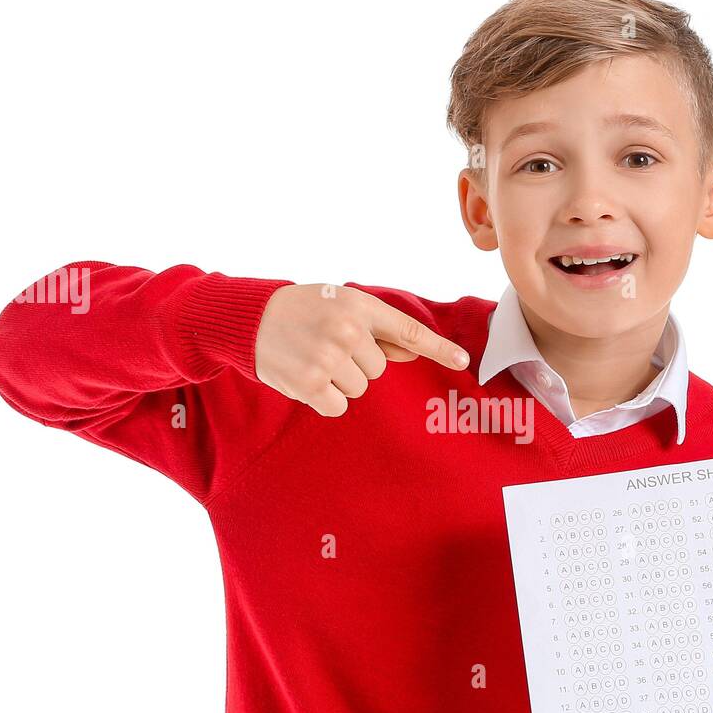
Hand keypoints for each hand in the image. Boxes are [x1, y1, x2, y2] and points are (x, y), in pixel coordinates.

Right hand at [255, 283, 469, 416]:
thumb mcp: (341, 307)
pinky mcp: (310, 384)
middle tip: (328, 346)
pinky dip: (324, 398)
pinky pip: (338, 406)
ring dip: (340, 381)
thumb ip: (377, 331)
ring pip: (359, 388)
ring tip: (313, 359)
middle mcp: (347, 331)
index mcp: (359, 306)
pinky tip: (305, 378)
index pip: (407, 331)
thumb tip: (411, 354)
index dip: (437, 348)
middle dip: (358, 363)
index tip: (462, 361)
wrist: (250, 319)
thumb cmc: (302, 311)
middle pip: (380, 369)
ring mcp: (328, 358)